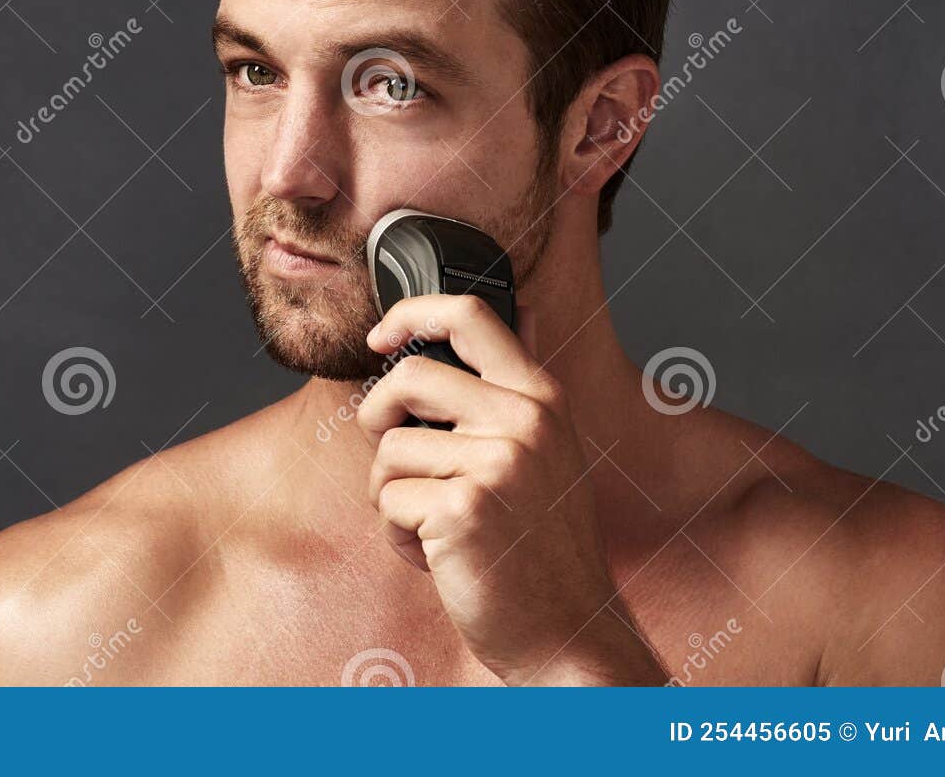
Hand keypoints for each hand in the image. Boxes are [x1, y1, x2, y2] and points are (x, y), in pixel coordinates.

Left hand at [356, 294, 664, 685]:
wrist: (567, 632)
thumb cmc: (538, 548)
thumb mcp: (541, 456)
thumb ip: (497, 403)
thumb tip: (452, 346)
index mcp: (541, 399)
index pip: (470, 316)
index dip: (411, 313)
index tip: (381, 336)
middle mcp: (525, 421)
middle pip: (407, 377)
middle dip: (377, 418)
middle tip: (395, 461)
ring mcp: (498, 463)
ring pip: (389, 449)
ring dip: (391, 496)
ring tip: (435, 527)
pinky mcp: (464, 508)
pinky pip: (389, 501)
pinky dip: (398, 537)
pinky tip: (438, 557)